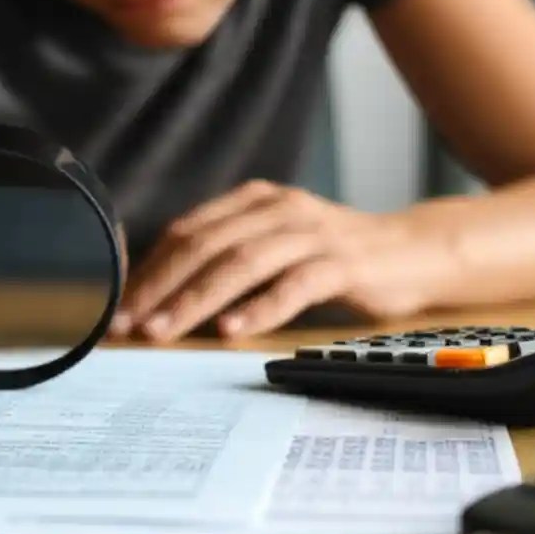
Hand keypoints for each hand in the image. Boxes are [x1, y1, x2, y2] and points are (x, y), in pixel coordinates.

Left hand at [111, 180, 451, 340]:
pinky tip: (231, 331)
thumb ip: (231, 255)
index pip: (189, 232)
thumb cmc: (334, 257)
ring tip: (165, 331)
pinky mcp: (341, 264)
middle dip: (161, 287)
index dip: (150, 269)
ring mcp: (311, 235)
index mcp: (256, 201)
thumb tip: (165, 293)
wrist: (413, 252)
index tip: (121, 306)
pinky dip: (258, 308)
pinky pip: (293, 286)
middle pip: (206, 246)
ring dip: (197, 300)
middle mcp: (279, 210)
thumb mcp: (277, 245)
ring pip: (241, 264)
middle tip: (129, 324)